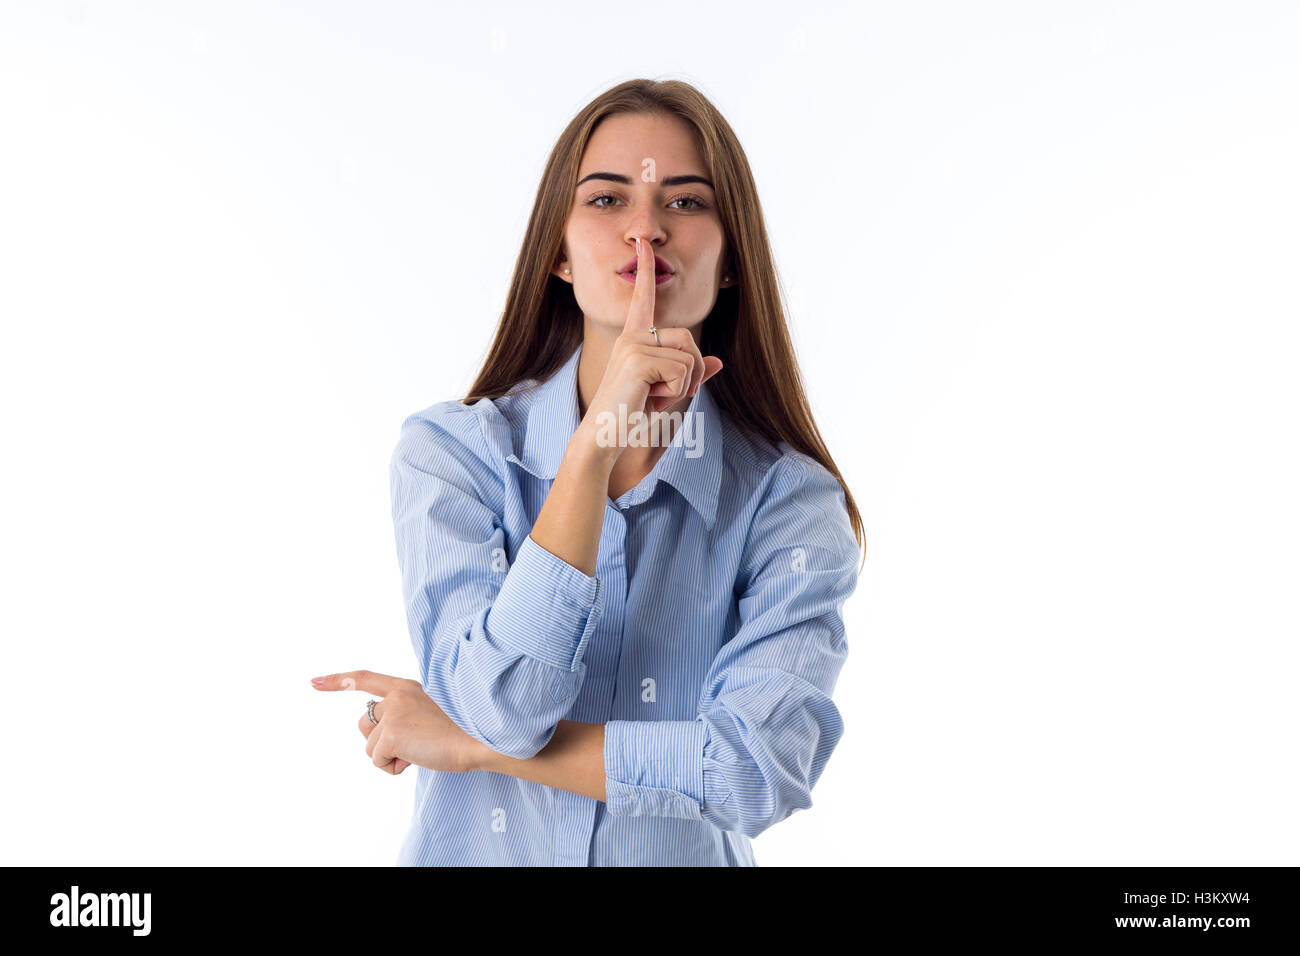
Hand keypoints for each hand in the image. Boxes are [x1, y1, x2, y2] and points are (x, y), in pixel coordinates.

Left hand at [311, 670, 490, 774]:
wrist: (476, 739)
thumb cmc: (460, 733)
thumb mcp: (427, 714)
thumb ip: (403, 715)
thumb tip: (382, 738)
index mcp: (406, 687)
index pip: (365, 678)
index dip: (338, 680)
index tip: (314, 682)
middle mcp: (395, 696)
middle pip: (364, 725)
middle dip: (381, 741)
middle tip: (416, 744)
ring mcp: (391, 713)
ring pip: (370, 747)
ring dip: (391, 755)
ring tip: (420, 750)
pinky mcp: (389, 734)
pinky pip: (377, 761)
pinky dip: (394, 767)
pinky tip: (417, 758)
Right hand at [575, 235, 722, 461]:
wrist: (604, 435)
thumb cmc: (630, 414)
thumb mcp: (666, 390)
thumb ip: (691, 373)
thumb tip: (720, 362)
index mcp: (633, 337)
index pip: (643, 298)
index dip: (645, 270)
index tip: (642, 243)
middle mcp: (631, 336)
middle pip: (688, 338)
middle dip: (692, 371)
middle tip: (666, 394)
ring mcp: (632, 345)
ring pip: (688, 357)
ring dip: (683, 385)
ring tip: (655, 397)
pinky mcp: (637, 360)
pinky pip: (682, 371)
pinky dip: (675, 392)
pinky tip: (650, 400)